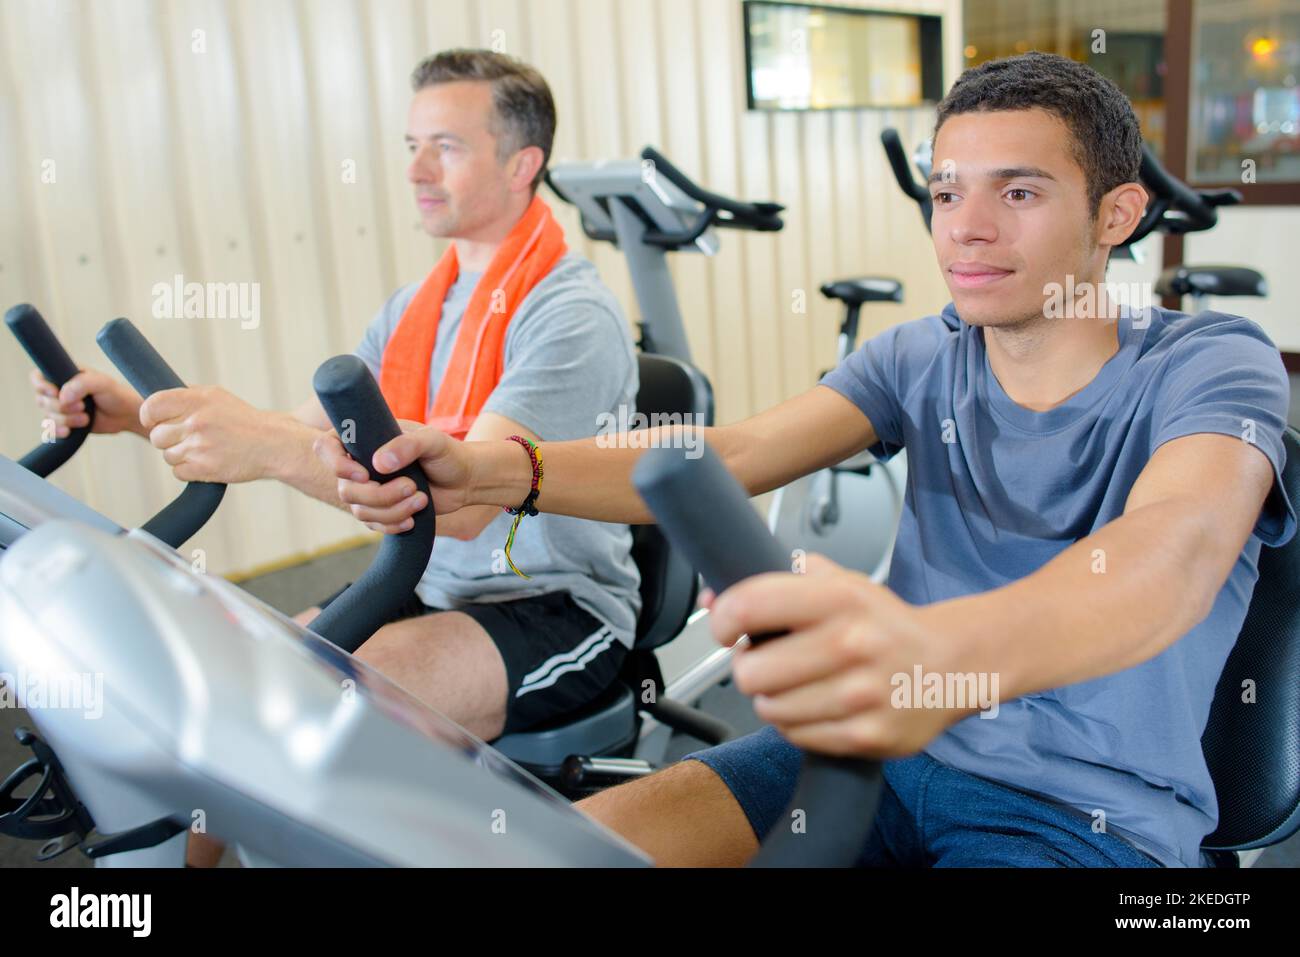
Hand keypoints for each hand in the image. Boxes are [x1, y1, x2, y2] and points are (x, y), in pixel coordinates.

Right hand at [31, 368, 144, 437]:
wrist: (126, 415)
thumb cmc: (115, 394)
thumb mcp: (102, 383)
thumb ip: (82, 384)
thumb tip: (62, 396)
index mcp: (64, 375)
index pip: (38, 377)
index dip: (41, 386)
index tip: (55, 393)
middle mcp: (59, 391)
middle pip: (41, 400)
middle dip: (61, 407)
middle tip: (82, 407)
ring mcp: (61, 408)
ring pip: (48, 416)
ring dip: (66, 420)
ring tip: (86, 419)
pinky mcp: (66, 422)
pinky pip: (51, 429)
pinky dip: (58, 431)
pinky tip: (69, 432)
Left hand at [140, 385, 280, 483]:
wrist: (273, 444)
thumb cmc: (244, 421)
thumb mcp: (217, 397)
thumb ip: (187, 396)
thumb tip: (157, 403)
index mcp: (197, 400)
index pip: (151, 407)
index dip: (149, 416)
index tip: (154, 421)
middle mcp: (196, 422)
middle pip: (156, 436)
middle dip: (168, 439)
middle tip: (188, 438)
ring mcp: (199, 447)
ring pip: (167, 456)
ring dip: (181, 455)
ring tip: (204, 449)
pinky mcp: (204, 469)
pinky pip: (178, 472)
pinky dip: (189, 470)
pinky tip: (207, 461)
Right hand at [314, 424, 471, 531]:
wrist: (463, 479)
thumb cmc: (447, 453)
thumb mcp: (432, 441)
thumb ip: (407, 445)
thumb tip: (378, 463)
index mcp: (363, 438)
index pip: (326, 448)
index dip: (336, 465)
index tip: (365, 474)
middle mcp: (359, 464)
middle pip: (346, 489)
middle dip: (379, 495)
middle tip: (412, 487)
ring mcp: (368, 489)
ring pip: (360, 511)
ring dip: (391, 510)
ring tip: (421, 499)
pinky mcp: (380, 510)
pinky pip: (373, 525)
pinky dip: (392, 525)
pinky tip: (412, 520)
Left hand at [708, 553, 970, 758]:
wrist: (950, 665)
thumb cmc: (885, 625)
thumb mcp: (841, 584)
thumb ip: (778, 581)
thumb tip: (712, 595)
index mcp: (839, 598)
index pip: (750, 605)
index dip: (723, 619)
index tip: (726, 626)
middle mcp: (850, 644)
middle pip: (750, 671)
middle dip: (748, 666)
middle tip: (765, 660)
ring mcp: (860, 694)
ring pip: (769, 708)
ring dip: (771, 698)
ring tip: (794, 684)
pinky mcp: (866, 735)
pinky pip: (796, 736)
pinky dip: (796, 724)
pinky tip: (815, 705)